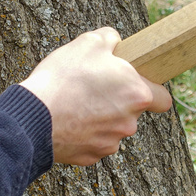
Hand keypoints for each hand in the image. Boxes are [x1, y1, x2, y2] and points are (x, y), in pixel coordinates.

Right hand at [19, 27, 171, 165]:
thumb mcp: (89, 42)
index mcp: (138, 94)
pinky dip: (84, 134)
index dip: (150, 89)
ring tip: (76, 103)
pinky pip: (93, 142)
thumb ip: (110, 39)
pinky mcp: (91, 156)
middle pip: (133, 112)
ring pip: (113, 128)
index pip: (163, 99)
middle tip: (95, 88)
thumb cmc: (64, 77)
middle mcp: (130, 123)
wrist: (33, 116)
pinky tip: (67, 121)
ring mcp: (111, 142)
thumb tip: (116, 42)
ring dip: (101, 118)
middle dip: (119, 102)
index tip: (135, 83)